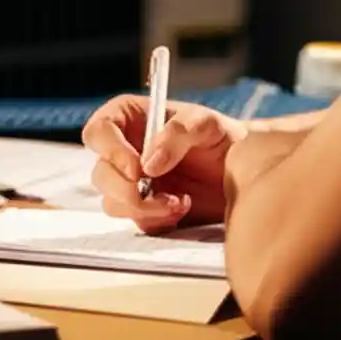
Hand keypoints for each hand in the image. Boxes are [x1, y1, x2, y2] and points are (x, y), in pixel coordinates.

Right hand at [81, 94, 245, 232]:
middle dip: (125, 189)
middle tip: (156, 194)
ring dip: (144, 207)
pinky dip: (157, 220)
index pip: (98, 131)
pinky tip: (181, 209)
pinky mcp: (144, 209)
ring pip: (113, 202)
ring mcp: (132, 183)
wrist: (242, 171)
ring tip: (178, 201)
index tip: (136, 168)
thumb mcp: (207, 123)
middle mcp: (124, 150)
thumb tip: (149, 162)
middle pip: (101, 173)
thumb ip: (178, 132)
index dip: (109, 151)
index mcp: (130, 118)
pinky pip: (135, 221)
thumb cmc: (222, 137)